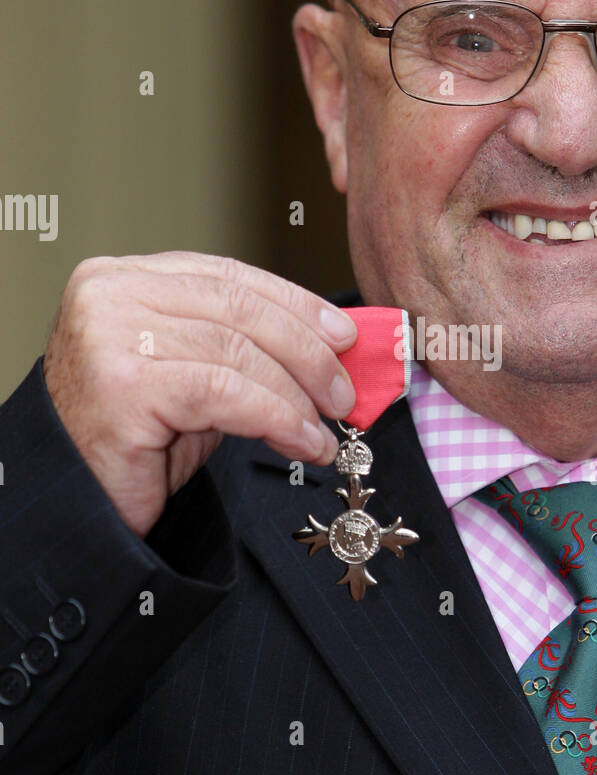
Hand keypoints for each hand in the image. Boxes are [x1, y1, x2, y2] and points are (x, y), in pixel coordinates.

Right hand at [42, 252, 357, 536]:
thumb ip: (242, 347)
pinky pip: (226, 392)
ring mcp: (111, 335)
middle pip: (238, 307)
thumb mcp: (194, 375)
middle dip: (306, 350)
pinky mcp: (125, 384)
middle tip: (342, 391)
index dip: (295, 302)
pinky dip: (277, 418)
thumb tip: (328, 344)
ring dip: (296, 396)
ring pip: (238, 351)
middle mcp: (110, 295)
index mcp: (123, 278)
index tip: (342, 333)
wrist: (75, 499)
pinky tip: (300, 441)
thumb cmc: (132, 441)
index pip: (227, 275)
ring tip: (321, 430)